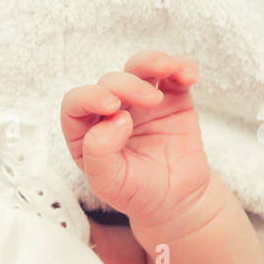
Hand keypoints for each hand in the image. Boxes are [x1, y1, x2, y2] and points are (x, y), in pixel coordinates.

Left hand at [61, 50, 207, 228]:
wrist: (177, 201)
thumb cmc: (136, 192)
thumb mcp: (109, 183)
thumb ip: (99, 154)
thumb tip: (115, 118)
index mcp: (86, 132)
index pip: (75, 104)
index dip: (90, 97)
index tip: (113, 107)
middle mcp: (110, 113)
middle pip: (110, 82)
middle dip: (127, 85)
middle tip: (150, 102)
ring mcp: (141, 102)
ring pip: (138, 67)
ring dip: (151, 62)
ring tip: (166, 69)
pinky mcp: (172, 99)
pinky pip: (174, 73)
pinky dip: (181, 67)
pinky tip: (188, 76)